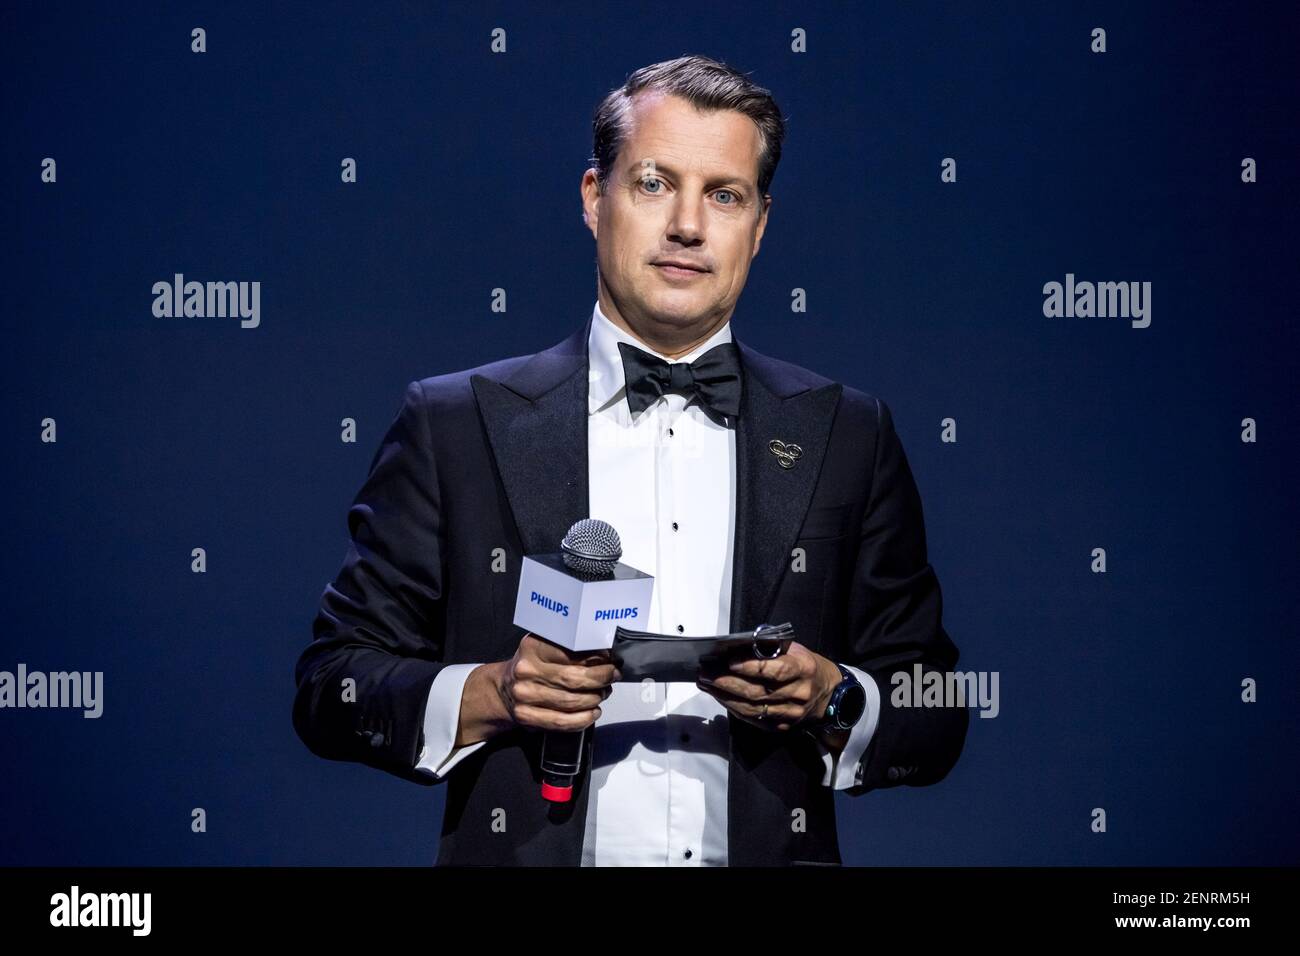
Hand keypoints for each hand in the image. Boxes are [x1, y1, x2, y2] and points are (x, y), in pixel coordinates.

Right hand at [495, 633, 621, 732]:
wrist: (502, 689)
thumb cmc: (532, 667)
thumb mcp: (544, 649)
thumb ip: (570, 650)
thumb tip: (605, 655)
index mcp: (532, 647)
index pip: (571, 651)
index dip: (597, 657)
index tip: (611, 659)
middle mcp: (526, 670)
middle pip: (574, 678)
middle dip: (601, 679)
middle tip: (612, 676)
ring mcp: (525, 695)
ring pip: (572, 701)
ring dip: (595, 698)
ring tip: (603, 693)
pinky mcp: (527, 717)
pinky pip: (562, 721)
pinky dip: (583, 719)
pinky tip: (592, 712)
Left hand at [694, 642, 840, 732]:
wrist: (830, 694)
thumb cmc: (807, 666)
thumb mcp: (795, 650)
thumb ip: (770, 648)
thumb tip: (737, 646)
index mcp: (804, 669)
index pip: (775, 670)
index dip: (750, 667)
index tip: (728, 662)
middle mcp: (799, 693)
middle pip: (758, 692)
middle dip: (727, 682)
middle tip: (705, 673)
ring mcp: (791, 713)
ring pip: (753, 708)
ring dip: (725, 696)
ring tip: (706, 684)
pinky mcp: (783, 726)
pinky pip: (754, 719)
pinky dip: (734, 708)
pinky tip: (720, 697)